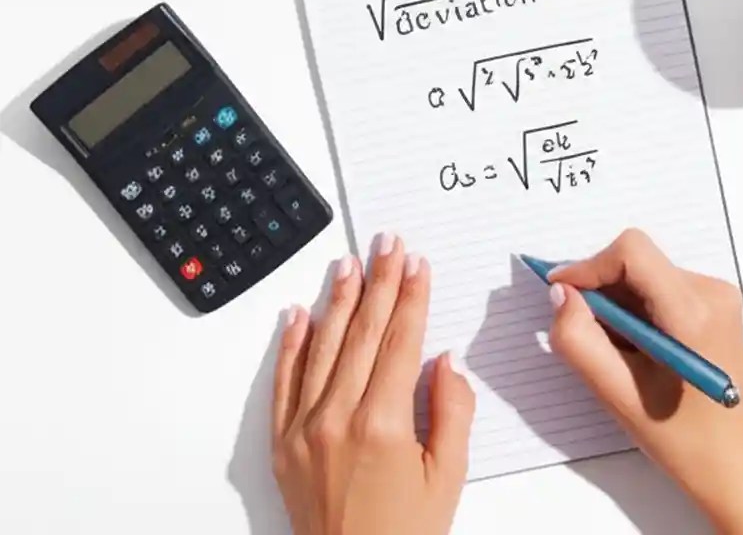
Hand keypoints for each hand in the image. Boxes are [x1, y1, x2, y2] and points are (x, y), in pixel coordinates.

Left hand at [271, 233, 475, 534]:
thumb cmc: (406, 532)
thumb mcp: (448, 476)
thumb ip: (451, 412)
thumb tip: (443, 362)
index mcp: (383, 424)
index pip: (399, 342)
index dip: (411, 298)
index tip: (417, 264)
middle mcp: (336, 418)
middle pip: (361, 334)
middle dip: (379, 283)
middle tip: (387, 244)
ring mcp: (303, 429)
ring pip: (321, 348)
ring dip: (338, 301)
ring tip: (349, 264)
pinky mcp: (282, 444)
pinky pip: (284, 382)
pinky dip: (290, 345)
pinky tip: (299, 314)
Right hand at [547, 229, 742, 533]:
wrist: (733, 462)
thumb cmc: (680, 437)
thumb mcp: (617, 394)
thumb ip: (580, 340)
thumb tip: (560, 293)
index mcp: (693, 312)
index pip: (632, 252)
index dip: (589, 266)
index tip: (560, 293)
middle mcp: (713, 291)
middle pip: (638, 262)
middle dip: (601, 289)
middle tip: (585, 334)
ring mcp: (719, 297)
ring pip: (647, 274)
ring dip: (619, 303)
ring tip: (617, 352)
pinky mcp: (717, 306)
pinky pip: (662, 288)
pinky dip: (638, 309)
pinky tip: (638, 350)